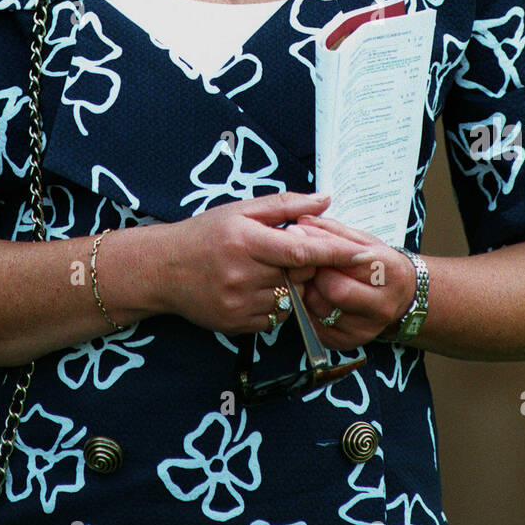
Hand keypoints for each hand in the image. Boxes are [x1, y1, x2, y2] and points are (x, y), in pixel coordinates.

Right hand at [153, 193, 369, 334]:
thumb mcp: (241, 210)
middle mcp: (243, 274)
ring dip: (291, 285)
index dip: (335, 252)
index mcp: (246, 240)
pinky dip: (276, 304)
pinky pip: (276, 318)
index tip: (362, 252)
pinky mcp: (238, 325)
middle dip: (306, 264)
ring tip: (266, 270)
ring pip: (291, 298)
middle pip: (300, 274)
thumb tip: (326, 199)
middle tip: (289, 252)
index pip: (302, 249)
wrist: (162, 269)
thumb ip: (285, 205)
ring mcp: (240, 304)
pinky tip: (256, 288)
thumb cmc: (205, 234)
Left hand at [294, 213, 418, 348]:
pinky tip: (314, 295)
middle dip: (313, 274)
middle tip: (303, 261)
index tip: (297, 238)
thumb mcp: (363, 241)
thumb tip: (300, 224)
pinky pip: (316, 325)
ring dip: (307, 290)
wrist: (403, 297)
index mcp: (390, 272)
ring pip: (321, 309)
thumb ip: (332, 231)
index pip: (347, 262)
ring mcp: (366, 329)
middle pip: (335, 291)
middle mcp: (382, 306)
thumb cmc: (379, 264)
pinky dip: (308, 308)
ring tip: (308, 277)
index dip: (318, 250)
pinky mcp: (348, 343)